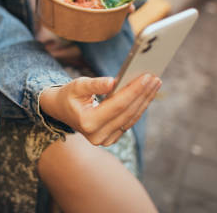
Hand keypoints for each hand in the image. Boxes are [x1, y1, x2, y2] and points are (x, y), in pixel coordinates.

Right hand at [40, 74, 160, 145]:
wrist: (62, 110)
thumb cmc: (69, 95)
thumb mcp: (77, 85)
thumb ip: (94, 84)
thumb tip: (113, 81)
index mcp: (87, 122)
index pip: (117, 105)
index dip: (134, 90)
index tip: (147, 77)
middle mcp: (97, 135)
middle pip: (127, 112)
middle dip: (143, 94)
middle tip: (155, 78)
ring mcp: (106, 140)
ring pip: (131, 118)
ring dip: (145, 100)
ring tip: (155, 84)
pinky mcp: (112, 138)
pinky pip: (129, 121)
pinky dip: (139, 106)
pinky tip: (147, 94)